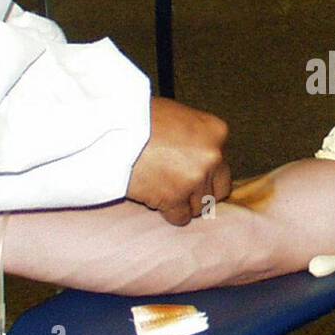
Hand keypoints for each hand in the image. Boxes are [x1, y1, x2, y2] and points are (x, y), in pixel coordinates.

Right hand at [126, 97, 231, 225]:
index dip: (206, 172)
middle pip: (218, 190)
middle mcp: (212, 156)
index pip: (223, 164)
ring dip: (182, 202)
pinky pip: (181, 218)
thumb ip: (196, 138)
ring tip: (161, 187)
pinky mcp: (175, 198)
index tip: (189, 171)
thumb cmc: (139, 118)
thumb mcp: (177, 116)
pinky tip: (155, 198)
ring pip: (199, 207)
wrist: (111, 128)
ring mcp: (195, 179)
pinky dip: (168, 212)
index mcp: (216, 132)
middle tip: (179, 186)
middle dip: (200, 191)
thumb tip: (201, 156)